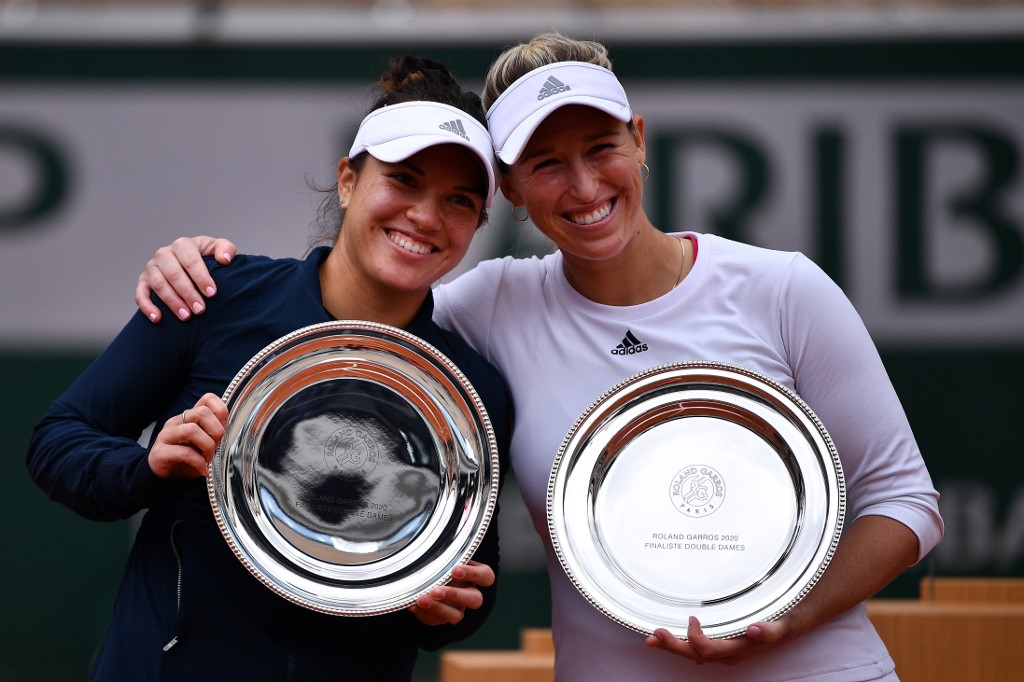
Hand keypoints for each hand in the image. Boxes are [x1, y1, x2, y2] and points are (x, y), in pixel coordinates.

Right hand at [136, 236, 236, 322]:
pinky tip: (158, 318)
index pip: (190, 260)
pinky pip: (140, 294)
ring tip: (186, 316)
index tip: (212, 293)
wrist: (189, 264)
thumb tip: (225, 260)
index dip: (201, 277)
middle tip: (201, 310)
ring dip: (172, 302)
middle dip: (188, 293)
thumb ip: (226, 249)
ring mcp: (151, 268)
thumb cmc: (206, 258)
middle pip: (174, 274)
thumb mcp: (217, 249)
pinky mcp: (143, 282)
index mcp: (183, 245)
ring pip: (159, 285)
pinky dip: (147, 306)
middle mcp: (164, 254)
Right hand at [148, 393, 228, 478]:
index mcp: (190, 417)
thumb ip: (215, 433)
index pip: (208, 399)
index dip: (221, 411)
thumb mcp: (205, 444)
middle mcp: (177, 422)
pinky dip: (198, 462)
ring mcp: (166, 435)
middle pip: (202, 412)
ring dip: (207, 446)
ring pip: (192, 430)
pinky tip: (203, 469)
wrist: (165, 477)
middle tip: (216, 447)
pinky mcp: (160, 451)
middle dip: (216, 431)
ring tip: (209, 458)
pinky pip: (184, 452)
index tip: (224, 429)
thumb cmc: (187, 460)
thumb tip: (229, 429)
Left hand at [408, 561, 494, 626]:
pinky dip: (423, 612)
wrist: (422, 577)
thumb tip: (435, 543)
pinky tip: (412, 605)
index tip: (455, 570)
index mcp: (475, 576)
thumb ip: (446, 554)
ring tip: (421, 599)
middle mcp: (469, 594)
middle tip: (435, 590)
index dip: (473, 574)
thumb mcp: (444, 556)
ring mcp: (457, 609)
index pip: (486, 576)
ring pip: (456, 616)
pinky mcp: (441, 619)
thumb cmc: (438, 562)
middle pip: (475, 600)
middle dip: (454, 595)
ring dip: (438, 608)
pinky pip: (435, 620)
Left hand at [643, 614, 797, 665]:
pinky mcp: (722, 645)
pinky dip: (681, 644)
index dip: (695, 638)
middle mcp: (729, 653)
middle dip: (673, 647)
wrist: (791, 625)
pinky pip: (698, 649)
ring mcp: (725, 651)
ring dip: (672, 647)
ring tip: (653, 640)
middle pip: (695, 655)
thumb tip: (753, 631)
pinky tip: (669, 641)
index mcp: (739, 649)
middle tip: (654, 635)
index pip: (709, 650)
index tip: (692, 618)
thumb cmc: (784, 623)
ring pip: (694, 654)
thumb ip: (770, 631)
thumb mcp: (783, 625)